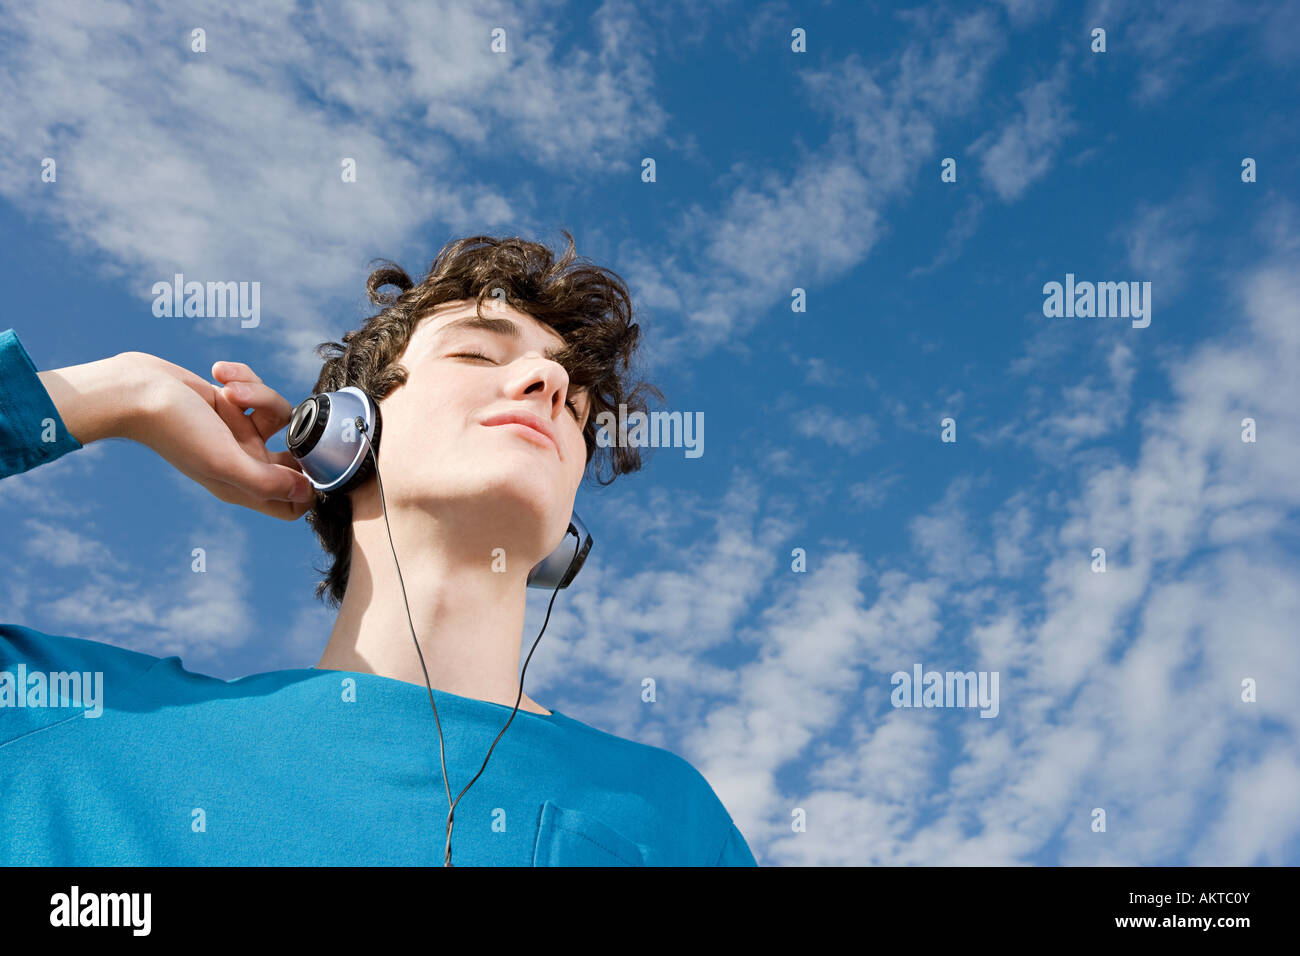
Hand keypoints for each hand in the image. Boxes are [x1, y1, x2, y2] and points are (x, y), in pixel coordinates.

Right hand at [120, 352, 315, 520]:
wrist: (136, 388)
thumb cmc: (175, 428)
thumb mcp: (223, 461)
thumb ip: (266, 481)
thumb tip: (307, 494)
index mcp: (242, 486)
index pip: (291, 504)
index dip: (309, 489)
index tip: (312, 460)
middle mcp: (243, 462)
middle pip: (295, 457)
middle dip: (297, 432)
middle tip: (291, 419)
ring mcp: (237, 433)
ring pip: (280, 414)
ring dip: (259, 394)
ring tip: (230, 389)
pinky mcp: (231, 406)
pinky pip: (258, 391)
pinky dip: (243, 378)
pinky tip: (221, 375)